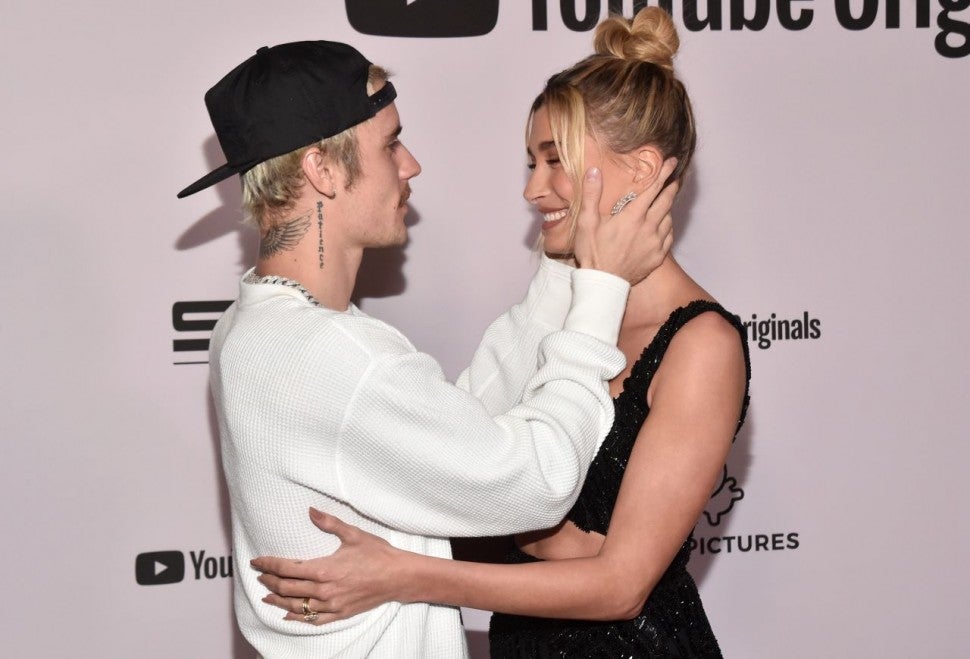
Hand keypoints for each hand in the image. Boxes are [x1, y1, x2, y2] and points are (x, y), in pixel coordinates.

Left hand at [250, 508, 402, 624]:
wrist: (398, 577)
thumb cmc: (377, 554)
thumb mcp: (353, 534)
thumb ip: (329, 523)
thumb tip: (310, 511)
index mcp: (324, 569)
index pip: (286, 568)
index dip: (268, 564)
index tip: (257, 561)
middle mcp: (323, 590)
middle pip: (286, 589)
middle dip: (269, 581)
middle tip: (260, 575)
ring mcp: (331, 605)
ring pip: (295, 606)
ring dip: (278, 601)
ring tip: (266, 596)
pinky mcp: (339, 613)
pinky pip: (313, 620)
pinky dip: (297, 617)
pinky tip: (288, 614)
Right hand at [572, 157, 677, 284]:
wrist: (603, 284)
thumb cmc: (592, 253)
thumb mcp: (586, 222)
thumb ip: (591, 194)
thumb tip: (593, 171)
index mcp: (633, 216)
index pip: (654, 188)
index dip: (664, 173)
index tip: (672, 162)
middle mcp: (649, 227)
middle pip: (667, 201)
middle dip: (672, 187)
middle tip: (675, 178)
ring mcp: (655, 243)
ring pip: (669, 218)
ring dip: (669, 207)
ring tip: (666, 201)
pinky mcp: (657, 257)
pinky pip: (668, 236)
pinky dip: (668, 227)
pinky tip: (663, 225)